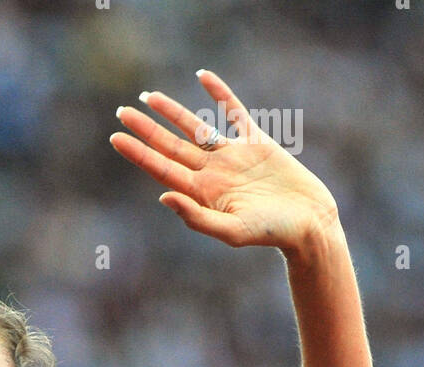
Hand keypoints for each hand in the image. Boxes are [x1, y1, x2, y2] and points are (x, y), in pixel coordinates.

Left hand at [110, 70, 338, 254]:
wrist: (308, 222)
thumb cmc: (270, 233)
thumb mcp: (231, 231)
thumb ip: (196, 217)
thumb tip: (163, 196)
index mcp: (202, 193)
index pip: (162, 168)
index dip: (139, 153)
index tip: (115, 138)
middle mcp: (212, 172)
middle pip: (171, 146)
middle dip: (146, 130)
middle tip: (121, 112)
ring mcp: (232, 155)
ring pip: (196, 128)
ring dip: (173, 112)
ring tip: (150, 97)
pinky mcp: (256, 142)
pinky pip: (233, 111)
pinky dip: (219, 94)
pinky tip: (202, 77)